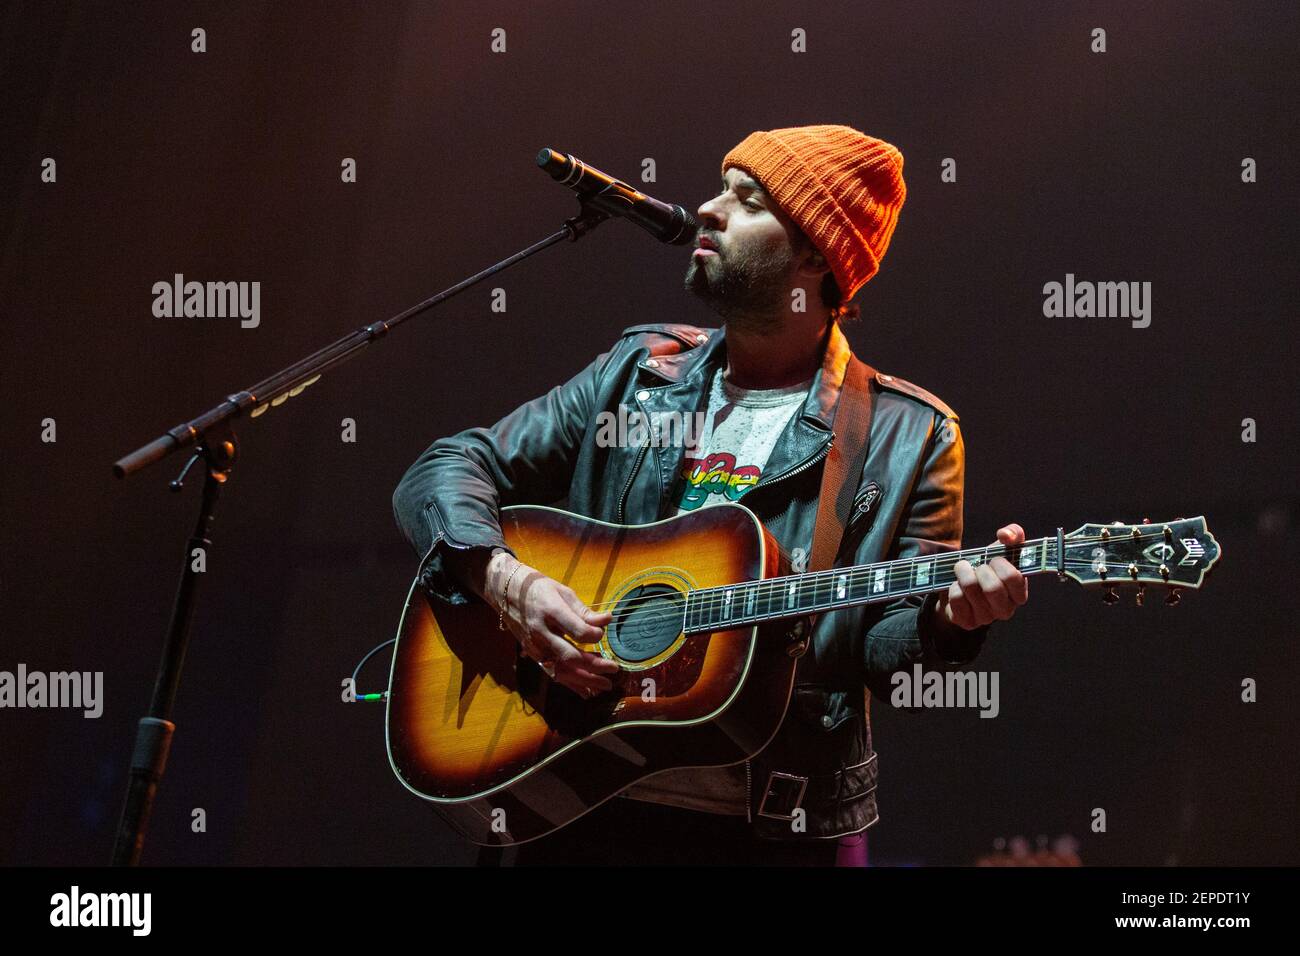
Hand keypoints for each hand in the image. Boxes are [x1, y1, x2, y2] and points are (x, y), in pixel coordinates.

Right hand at [488, 552, 619, 696]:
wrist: (507, 593)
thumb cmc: (540, 589)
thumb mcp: (562, 591)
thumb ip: (584, 610)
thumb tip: (607, 620)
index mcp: (550, 611)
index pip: (577, 630)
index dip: (594, 635)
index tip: (603, 635)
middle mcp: (541, 632)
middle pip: (570, 655)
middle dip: (594, 665)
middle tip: (614, 668)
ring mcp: (535, 646)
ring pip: (562, 670)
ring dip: (585, 680)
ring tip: (605, 686)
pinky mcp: (533, 655)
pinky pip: (553, 673)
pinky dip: (571, 684)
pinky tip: (587, 691)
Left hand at [934, 524, 1029, 630]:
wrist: (959, 586)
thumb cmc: (985, 567)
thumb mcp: (1000, 549)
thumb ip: (1012, 534)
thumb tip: (1006, 535)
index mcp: (1018, 593)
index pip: (1014, 579)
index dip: (1001, 565)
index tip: (993, 559)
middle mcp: (1005, 610)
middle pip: (993, 588)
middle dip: (980, 570)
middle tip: (976, 565)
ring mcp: (986, 619)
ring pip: (972, 590)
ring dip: (963, 573)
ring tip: (962, 569)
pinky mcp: (967, 622)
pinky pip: (957, 599)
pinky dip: (953, 586)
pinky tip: (955, 585)